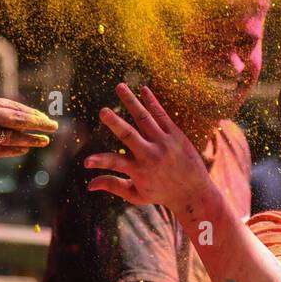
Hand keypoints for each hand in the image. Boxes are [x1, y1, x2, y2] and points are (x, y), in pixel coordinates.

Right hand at [0, 96, 57, 176]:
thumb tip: (15, 119)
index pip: (10, 106)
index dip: (29, 112)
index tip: (42, 117)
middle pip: (16, 117)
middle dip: (38, 122)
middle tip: (54, 126)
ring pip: (12, 135)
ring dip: (31, 138)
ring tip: (45, 140)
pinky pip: (2, 149)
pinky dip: (16, 149)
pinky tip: (26, 149)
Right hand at [84, 84, 212, 210]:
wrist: (194, 192)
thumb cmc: (161, 194)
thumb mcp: (136, 195)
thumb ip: (113, 186)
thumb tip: (89, 185)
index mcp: (140, 171)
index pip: (116, 164)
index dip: (100, 162)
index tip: (86, 162)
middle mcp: (151, 155)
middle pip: (130, 136)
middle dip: (116, 124)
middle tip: (103, 111)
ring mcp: (164, 143)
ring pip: (145, 118)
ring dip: (131, 102)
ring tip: (119, 86)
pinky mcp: (176, 135)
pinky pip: (162, 115)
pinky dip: (152, 102)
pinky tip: (143, 89)